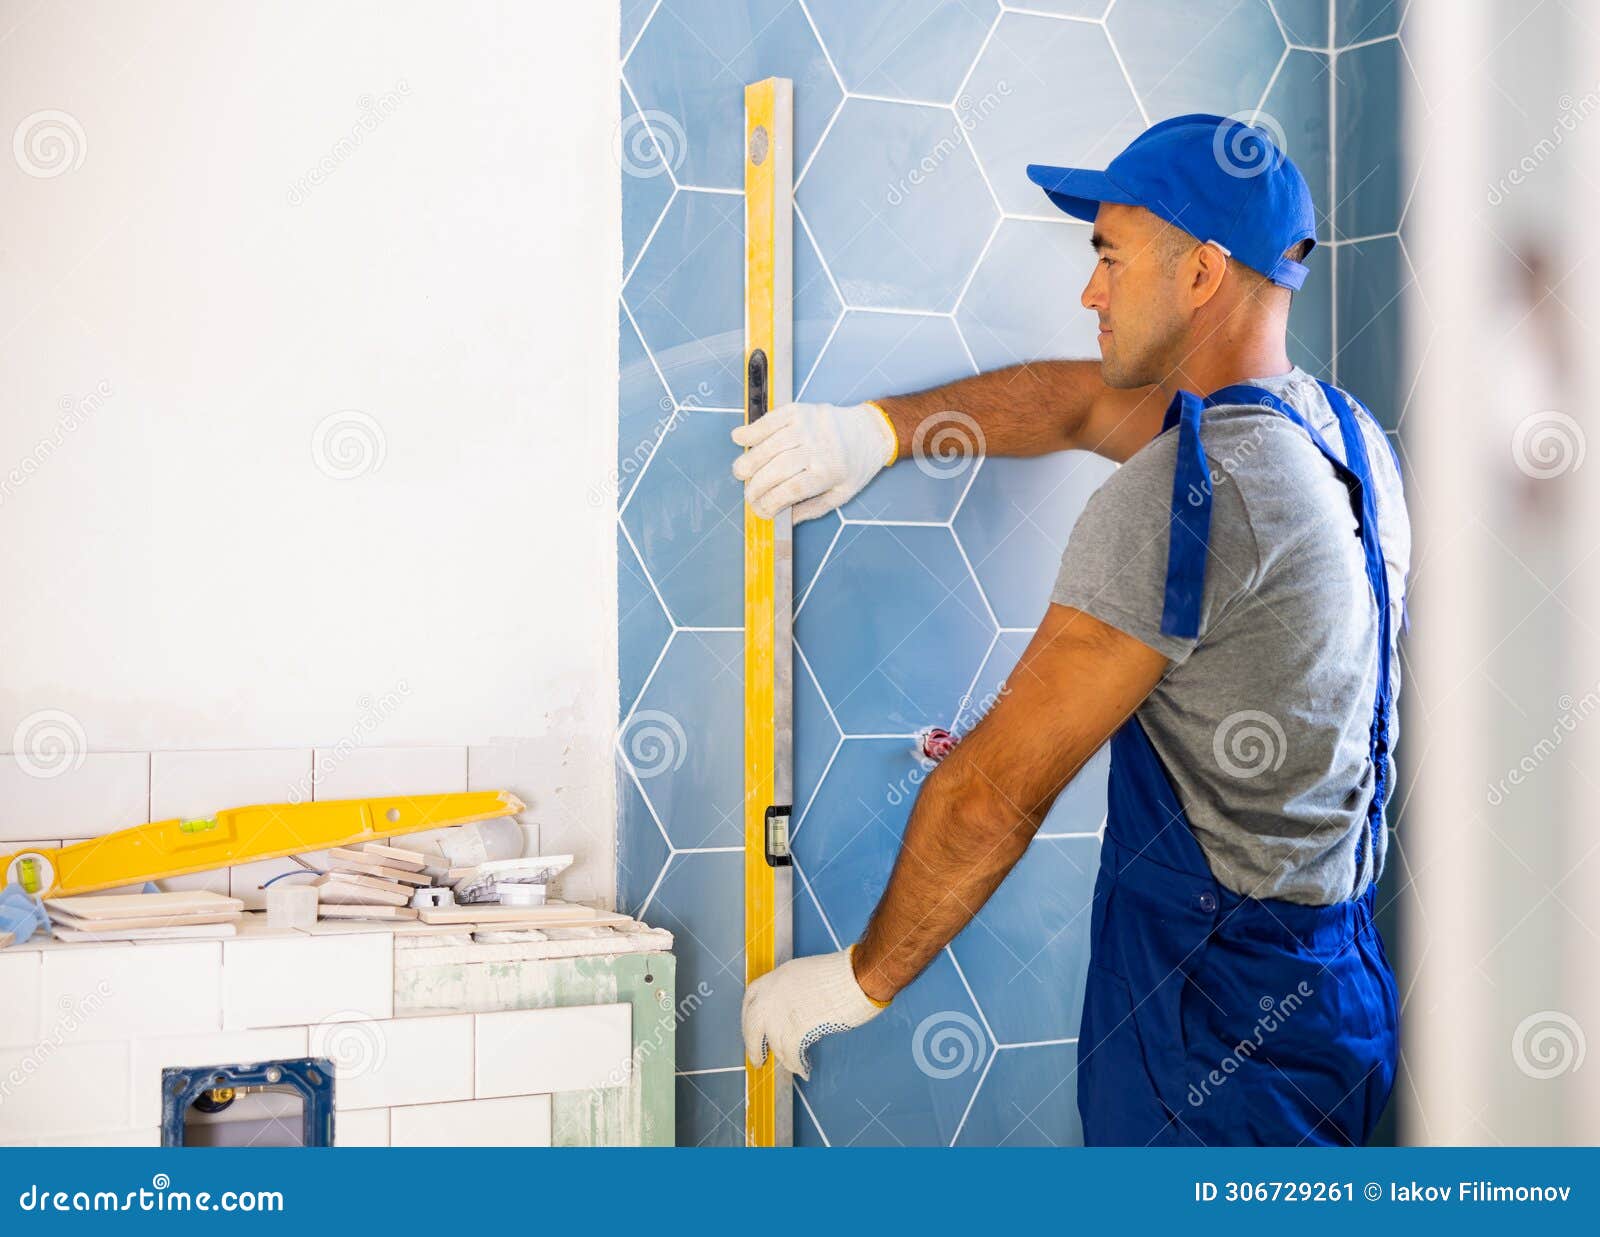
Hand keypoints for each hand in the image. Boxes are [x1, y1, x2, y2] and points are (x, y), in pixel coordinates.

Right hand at [730, 401, 896, 522]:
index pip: (791, 490)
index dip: (770, 503)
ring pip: (770, 445)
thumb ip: (812, 509)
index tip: (760, 511)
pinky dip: (753, 430)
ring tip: (740, 472)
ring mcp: (808, 426)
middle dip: (756, 485)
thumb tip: (784, 519)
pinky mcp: (800, 410)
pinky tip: (740, 438)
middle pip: (777, 468)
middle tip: (748, 494)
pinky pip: (771, 420)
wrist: (871, 430)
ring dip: (750, 460)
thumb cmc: (855, 466)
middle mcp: (818, 448)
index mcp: (830, 472)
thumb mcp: (841, 495)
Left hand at [741, 947, 888, 1079]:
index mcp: (775, 978)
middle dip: (754, 1047)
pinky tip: (803, 1069)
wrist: (854, 977)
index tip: (752, 1029)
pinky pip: (790, 1055)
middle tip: (758, 1060)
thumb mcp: (805, 974)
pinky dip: (796, 1064)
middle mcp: (772, 995)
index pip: (750, 998)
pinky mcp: (795, 1030)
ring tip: (792, 1065)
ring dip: (783, 1058)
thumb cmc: (840, 974)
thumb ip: (791, 990)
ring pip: (774, 1044)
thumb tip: (790, 1010)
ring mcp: (781, 1013)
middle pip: (752, 1026)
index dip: (749, 1017)